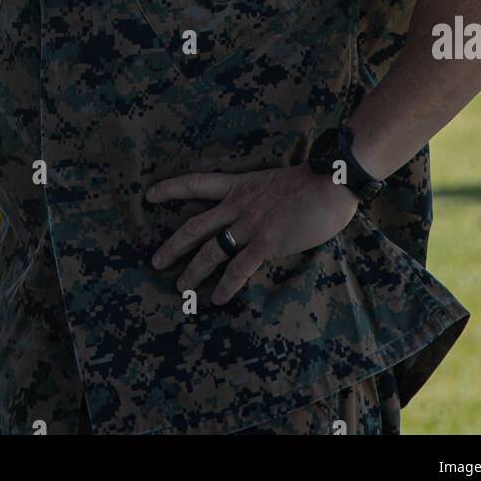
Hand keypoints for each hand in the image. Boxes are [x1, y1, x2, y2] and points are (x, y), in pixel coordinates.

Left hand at [147, 163, 359, 305]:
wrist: (332, 182)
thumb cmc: (313, 181)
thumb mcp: (275, 183)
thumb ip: (260, 199)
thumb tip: (255, 218)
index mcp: (240, 185)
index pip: (197, 183)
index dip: (170, 188)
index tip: (148, 194)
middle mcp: (239, 205)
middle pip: (194, 225)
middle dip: (172, 245)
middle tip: (155, 260)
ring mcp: (250, 225)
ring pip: (210, 251)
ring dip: (192, 271)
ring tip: (181, 287)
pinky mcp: (266, 243)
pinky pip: (238, 269)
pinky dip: (225, 286)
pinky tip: (217, 299)